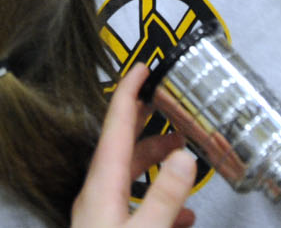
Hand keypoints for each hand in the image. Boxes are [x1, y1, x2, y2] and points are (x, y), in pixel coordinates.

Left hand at [72, 64, 196, 227]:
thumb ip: (165, 196)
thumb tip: (184, 157)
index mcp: (101, 185)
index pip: (116, 124)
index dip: (129, 91)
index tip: (142, 68)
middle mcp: (96, 194)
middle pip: (122, 145)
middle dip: (147, 122)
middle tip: (167, 104)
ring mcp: (100, 213)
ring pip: (130, 175)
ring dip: (156, 161)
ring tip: (182, 154)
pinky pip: (133, 203)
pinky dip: (157, 198)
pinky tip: (181, 212)